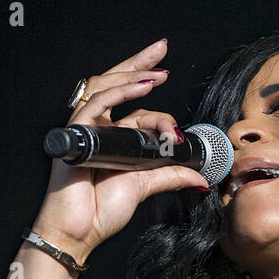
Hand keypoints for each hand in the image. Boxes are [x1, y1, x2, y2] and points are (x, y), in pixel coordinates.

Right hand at [32, 37, 210, 262]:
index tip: (178, 130)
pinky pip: (97, 102)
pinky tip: (142, 86)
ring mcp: (88, 128)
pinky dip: (120, 92)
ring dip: (133, 75)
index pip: (138, 111)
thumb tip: (200, 178)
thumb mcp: (146, 187)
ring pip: (107, 87)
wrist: (80, 230)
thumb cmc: (102, 211)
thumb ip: (171, 177)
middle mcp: (101, 129)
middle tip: (162, 48)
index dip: (160, 112)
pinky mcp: (78, 133)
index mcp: (116, 140)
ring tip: (158, 72)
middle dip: (139, 64)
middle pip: (117, 84)